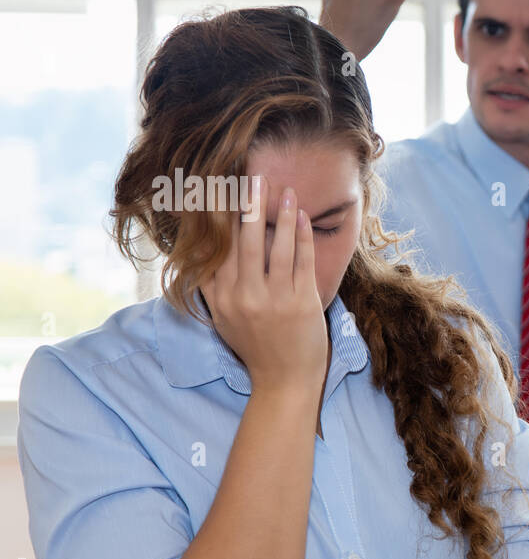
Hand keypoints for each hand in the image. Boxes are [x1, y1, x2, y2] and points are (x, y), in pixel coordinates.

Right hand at [198, 177, 327, 393]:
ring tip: (286, 191)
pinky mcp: (302, 303)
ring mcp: (274, 300)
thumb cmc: (255, 346)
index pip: (216, 248)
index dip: (217, 218)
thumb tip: (197, 253)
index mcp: (220, 297)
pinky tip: (303, 217)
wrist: (284, 381)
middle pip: (243, 241)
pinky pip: (302, 261)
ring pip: (276, 247)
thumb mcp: (224, 318)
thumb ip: (212, 286)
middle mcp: (244, 296)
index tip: (218, 189)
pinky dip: (302, 236)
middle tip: (253, 177)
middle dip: (248, 206)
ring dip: (281, 214)